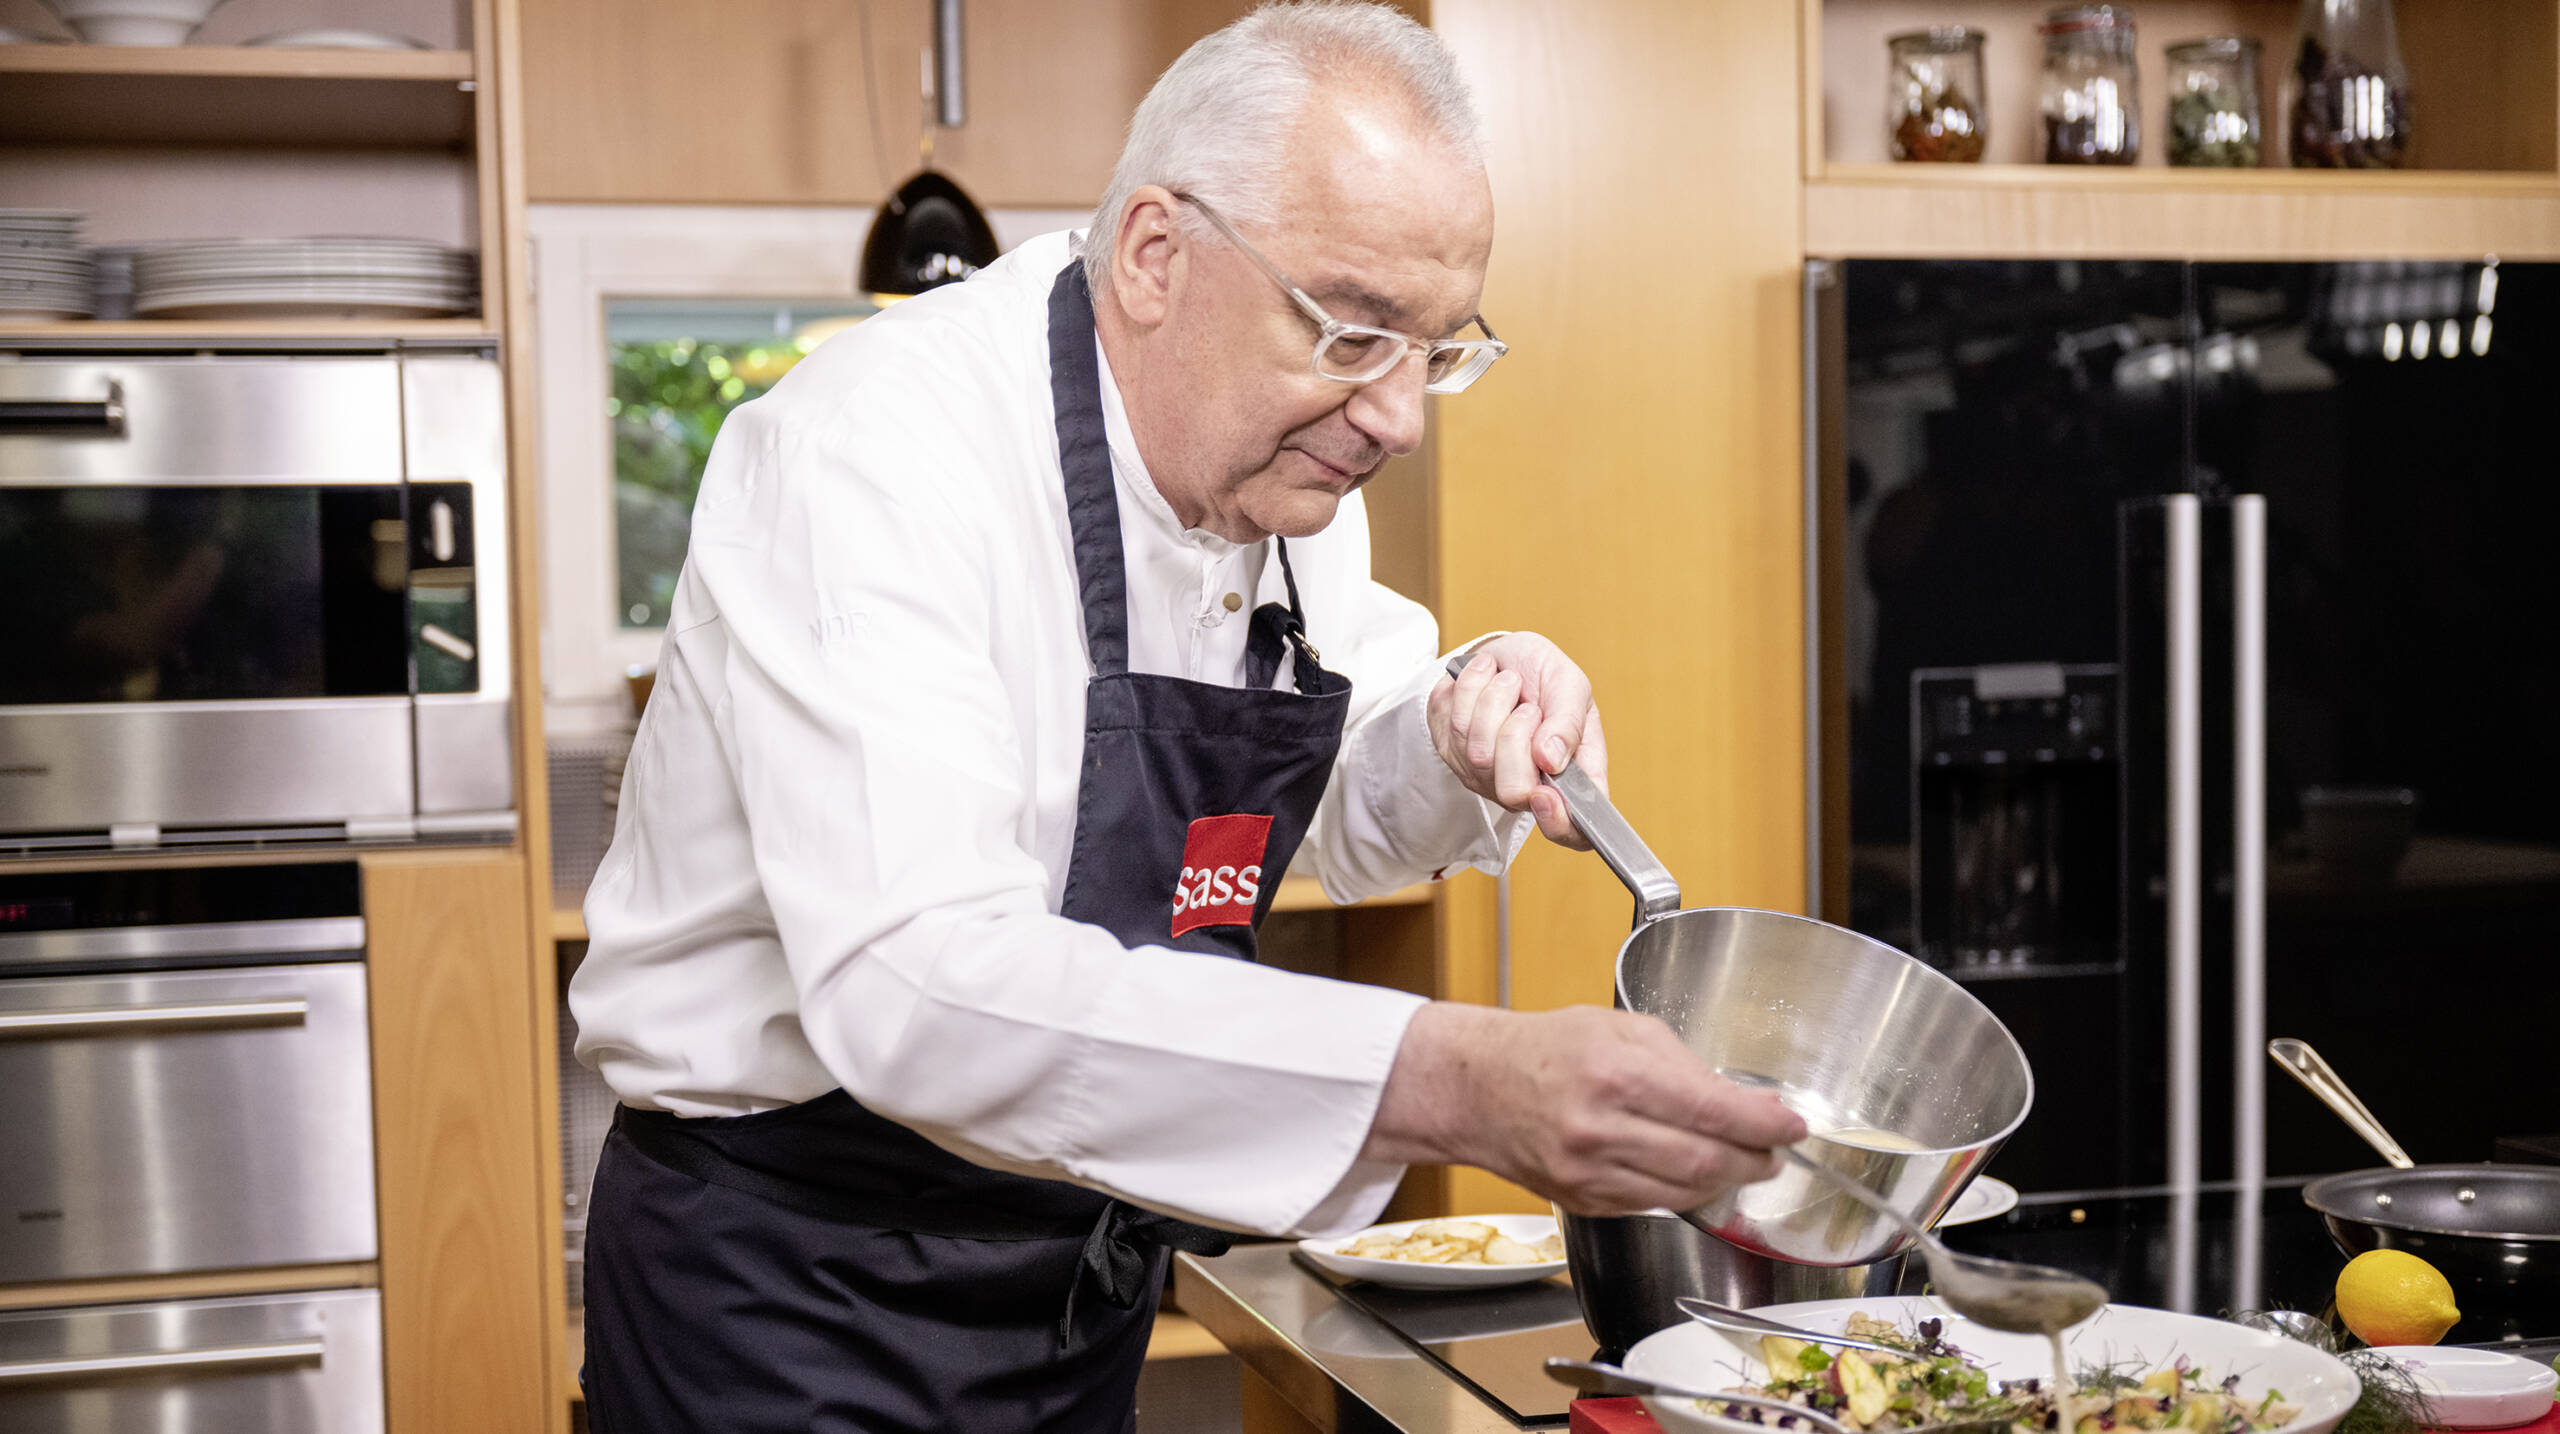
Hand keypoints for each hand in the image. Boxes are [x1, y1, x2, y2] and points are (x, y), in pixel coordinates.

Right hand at [1363, 1003, 1807, 1214]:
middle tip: (1772, 1150)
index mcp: (1615, 1074)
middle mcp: (1602, 1129)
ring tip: (1739, 1161)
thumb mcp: (1620, 1030)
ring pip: (1685, 1194)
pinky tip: (1688, 1172)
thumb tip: (1746, 1101)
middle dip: (1753, 1159)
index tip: (1791, 1126)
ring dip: (1725, 1181)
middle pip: (1707, 1162)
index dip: (1765, 1124)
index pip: (1713, 1110)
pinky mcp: (1582, 1201)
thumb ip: (1685, 1065)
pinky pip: (1652, 1204)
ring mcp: (1589, 1173)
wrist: (1475, 1088)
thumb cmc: (1547, 1049)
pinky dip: (1682, 1192)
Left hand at [1427, 633, 1605, 848]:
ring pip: (1480, 753)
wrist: (1503, 653)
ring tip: (1508, 683)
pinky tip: (1484, 682)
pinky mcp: (1454, 755)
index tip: (1544, 792)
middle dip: (1518, 733)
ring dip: (1494, 701)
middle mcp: (1529, 787)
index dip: (1558, 822)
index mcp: (1572, 777)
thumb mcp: (1570, 684)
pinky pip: (1454, 728)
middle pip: (1513, 791)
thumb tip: (1552, 760)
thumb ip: (1568, 722)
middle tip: (1528, 706)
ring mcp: (1487, 777)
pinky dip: (1470, 691)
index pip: (1572, 830)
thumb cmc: (1543, 674)